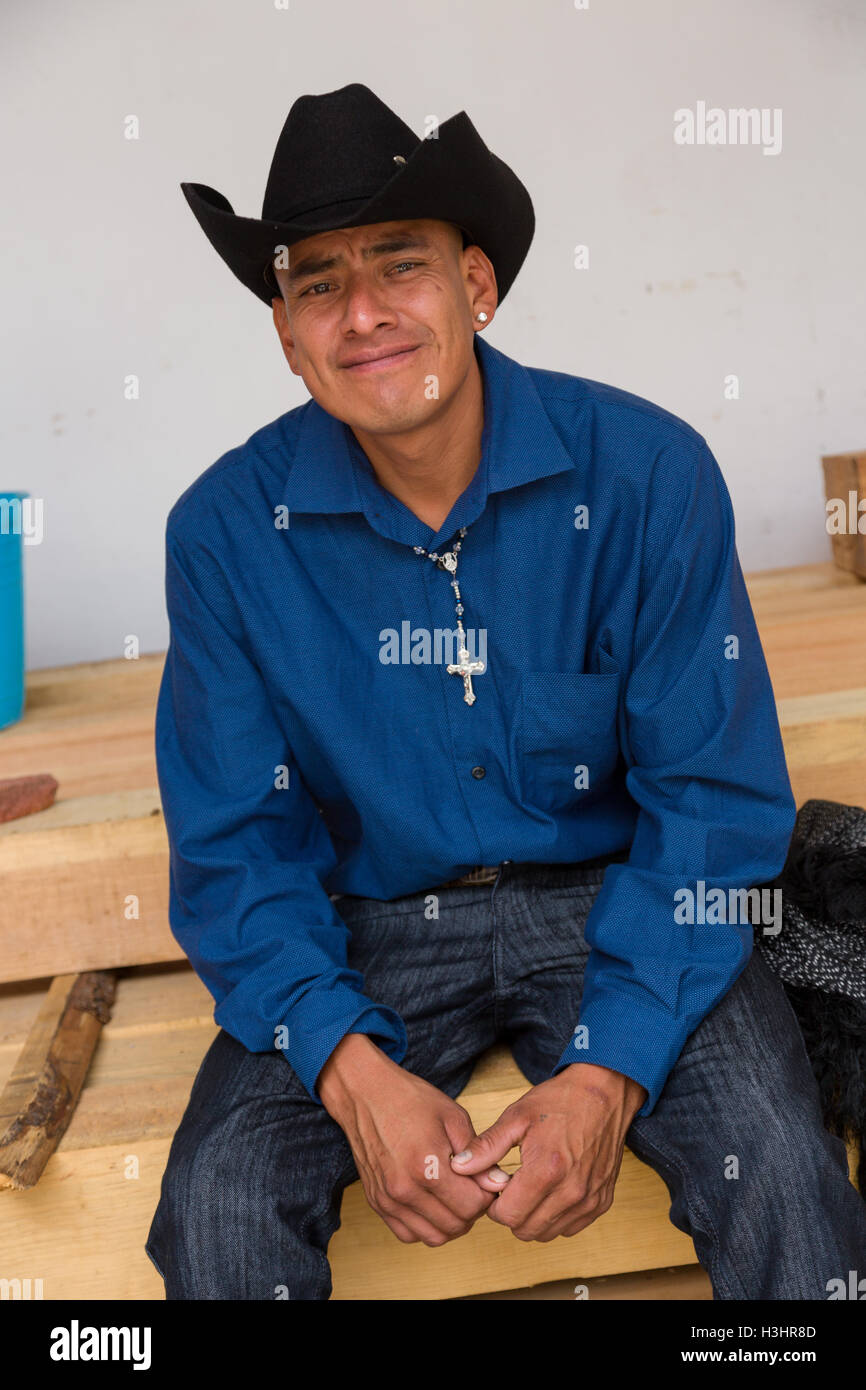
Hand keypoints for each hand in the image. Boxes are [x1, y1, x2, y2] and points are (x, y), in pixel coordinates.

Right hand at [318, 1034, 510, 1245]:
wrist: (365, 1094)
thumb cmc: (409, 1100)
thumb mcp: (453, 1117)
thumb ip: (478, 1154)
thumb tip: (498, 1182)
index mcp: (427, 1167)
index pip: (472, 1206)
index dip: (486, 1194)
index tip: (485, 1179)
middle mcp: (405, 1189)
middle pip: (455, 1226)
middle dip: (472, 1210)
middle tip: (472, 1187)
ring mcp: (388, 1199)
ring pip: (433, 1237)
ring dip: (451, 1222)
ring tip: (453, 1196)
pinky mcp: (376, 1203)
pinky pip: (408, 1234)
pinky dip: (426, 1226)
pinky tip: (431, 1203)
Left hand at [449, 1062, 646, 1241]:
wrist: (604, 1092)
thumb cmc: (560, 1101)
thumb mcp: (517, 1117)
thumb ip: (486, 1146)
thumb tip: (458, 1166)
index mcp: (546, 1171)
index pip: (507, 1216)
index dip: (495, 1204)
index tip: (497, 1186)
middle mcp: (571, 1192)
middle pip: (526, 1230)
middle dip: (512, 1212)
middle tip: (513, 1186)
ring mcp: (589, 1199)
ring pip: (548, 1233)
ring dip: (534, 1217)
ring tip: (533, 1186)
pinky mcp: (602, 1202)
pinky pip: (571, 1227)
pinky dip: (557, 1216)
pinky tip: (553, 1190)